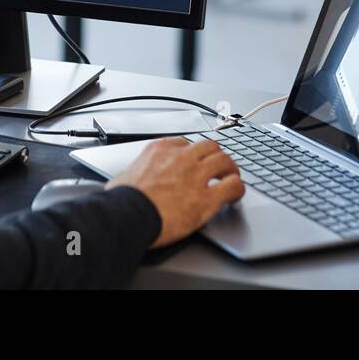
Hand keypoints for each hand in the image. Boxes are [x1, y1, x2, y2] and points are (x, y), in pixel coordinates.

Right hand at [106, 137, 244, 248]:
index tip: (194, 159)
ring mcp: (196, 176)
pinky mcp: (206, 199)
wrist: (125, 217)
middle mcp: (181, 158)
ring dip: (230, 169)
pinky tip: (236, 195)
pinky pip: (232, 186)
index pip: (185, 142)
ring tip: (232, 176)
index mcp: (160, 150)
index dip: (193, 152)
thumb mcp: (124, 175)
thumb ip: (135, 172)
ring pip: (225, 161)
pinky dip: (238, 189)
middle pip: (210, 146)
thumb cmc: (120, 201)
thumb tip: (127, 181)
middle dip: (216, 155)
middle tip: (219, 165)